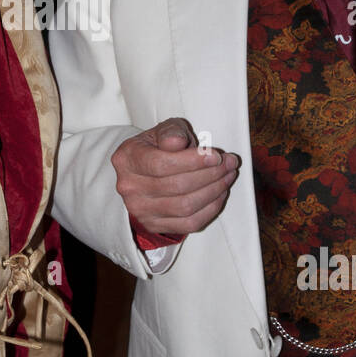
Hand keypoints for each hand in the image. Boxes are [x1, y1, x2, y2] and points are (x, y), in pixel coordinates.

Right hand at [112, 117, 238, 235]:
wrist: (144, 172)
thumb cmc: (156, 148)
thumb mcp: (162, 131)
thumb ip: (171, 132)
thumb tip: (178, 142)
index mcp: (127, 159)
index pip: (162, 164)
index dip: (193, 161)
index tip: (216, 156)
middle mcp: (129, 187)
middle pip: (177, 186)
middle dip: (210, 175)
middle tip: (228, 164)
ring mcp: (140, 210)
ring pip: (185, 206)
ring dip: (214, 191)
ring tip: (227, 176)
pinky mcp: (154, 225)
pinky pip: (189, 223)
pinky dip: (210, 209)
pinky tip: (218, 194)